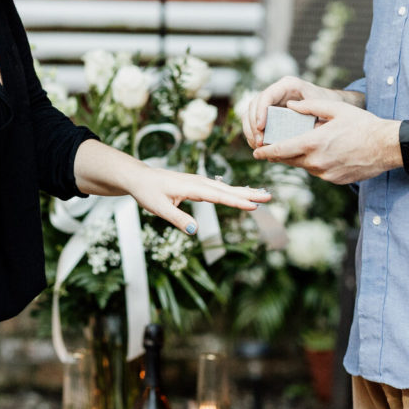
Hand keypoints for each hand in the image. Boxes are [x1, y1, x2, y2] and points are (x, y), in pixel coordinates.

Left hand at [121, 163, 272, 233]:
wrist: (140, 178)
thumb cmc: (148, 192)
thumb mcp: (159, 208)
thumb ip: (177, 218)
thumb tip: (195, 231)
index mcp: (191, 187)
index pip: (218, 196)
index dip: (236, 201)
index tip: (253, 205)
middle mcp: (198, 182)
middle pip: (227, 189)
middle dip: (248, 194)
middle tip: (268, 197)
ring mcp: (199, 182)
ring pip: (226, 188)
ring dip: (244, 191)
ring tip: (263, 195)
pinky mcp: (198, 185)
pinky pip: (220, 189)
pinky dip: (234, 191)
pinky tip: (244, 194)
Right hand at [241, 76, 341, 147]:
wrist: (330, 103)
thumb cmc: (328, 103)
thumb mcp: (322, 106)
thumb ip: (310, 116)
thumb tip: (297, 133)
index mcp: (288, 85)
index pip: (267, 96)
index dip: (260, 111)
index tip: (261, 128)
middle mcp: (276, 91)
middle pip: (253, 104)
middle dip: (252, 124)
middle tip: (259, 142)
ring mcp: (271, 101)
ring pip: (250, 113)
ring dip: (250, 130)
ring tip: (257, 146)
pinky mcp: (269, 112)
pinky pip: (254, 121)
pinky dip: (253, 133)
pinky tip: (259, 145)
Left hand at [253, 97, 398, 184]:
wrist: (387, 146)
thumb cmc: (362, 124)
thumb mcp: (335, 109)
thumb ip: (310, 107)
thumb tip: (289, 105)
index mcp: (313, 143)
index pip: (280, 151)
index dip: (265, 152)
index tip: (256, 152)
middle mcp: (316, 161)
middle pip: (289, 160)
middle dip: (279, 155)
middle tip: (271, 149)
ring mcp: (326, 173)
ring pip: (304, 166)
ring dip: (298, 158)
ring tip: (300, 146)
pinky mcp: (335, 180)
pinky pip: (318, 171)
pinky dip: (315, 163)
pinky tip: (323, 153)